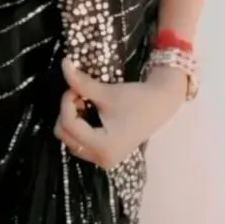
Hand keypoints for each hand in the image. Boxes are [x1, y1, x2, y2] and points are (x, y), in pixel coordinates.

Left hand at [54, 57, 186, 169]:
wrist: (160, 104)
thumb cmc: (137, 99)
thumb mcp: (107, 92)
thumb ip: (82, 83)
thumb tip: (64, 64)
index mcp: (102, 146)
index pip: (68, 124)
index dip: (66, 102)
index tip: (76, 87)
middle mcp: (101, 159)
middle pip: (65, 135)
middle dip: (68, 112)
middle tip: (81, 95)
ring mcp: (102, 159)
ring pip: (70, 140)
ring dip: (71, 120)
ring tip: (86, 104)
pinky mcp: (104, 154)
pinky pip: (79, 142)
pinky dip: (79, 127)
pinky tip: (89, 113)